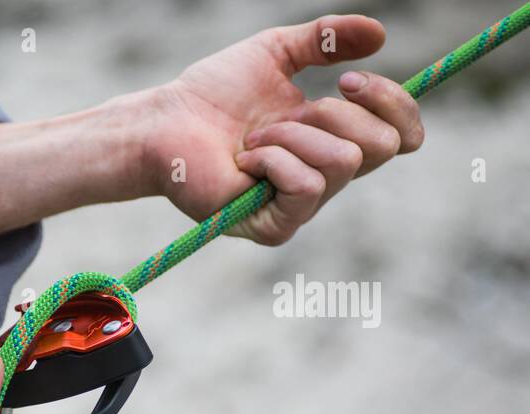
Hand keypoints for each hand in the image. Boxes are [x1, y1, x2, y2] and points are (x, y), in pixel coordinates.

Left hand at [144, 14, 424, 244]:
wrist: (165, 124)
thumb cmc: (211, 95)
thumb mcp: (276, 52)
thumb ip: (326, 38)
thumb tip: (380, 34)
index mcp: (334, 140)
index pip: (402, 138)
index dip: (395, 105)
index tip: (351, 79)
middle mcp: (325, 177)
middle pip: (381, 147)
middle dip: (335, 114)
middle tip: (284, 112)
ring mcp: (301, 207)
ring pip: (343, 162)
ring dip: (293, 135)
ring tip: (253, 139)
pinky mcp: (275, 226)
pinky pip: (308, 186)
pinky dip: (276, 161)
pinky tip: (244, 161)